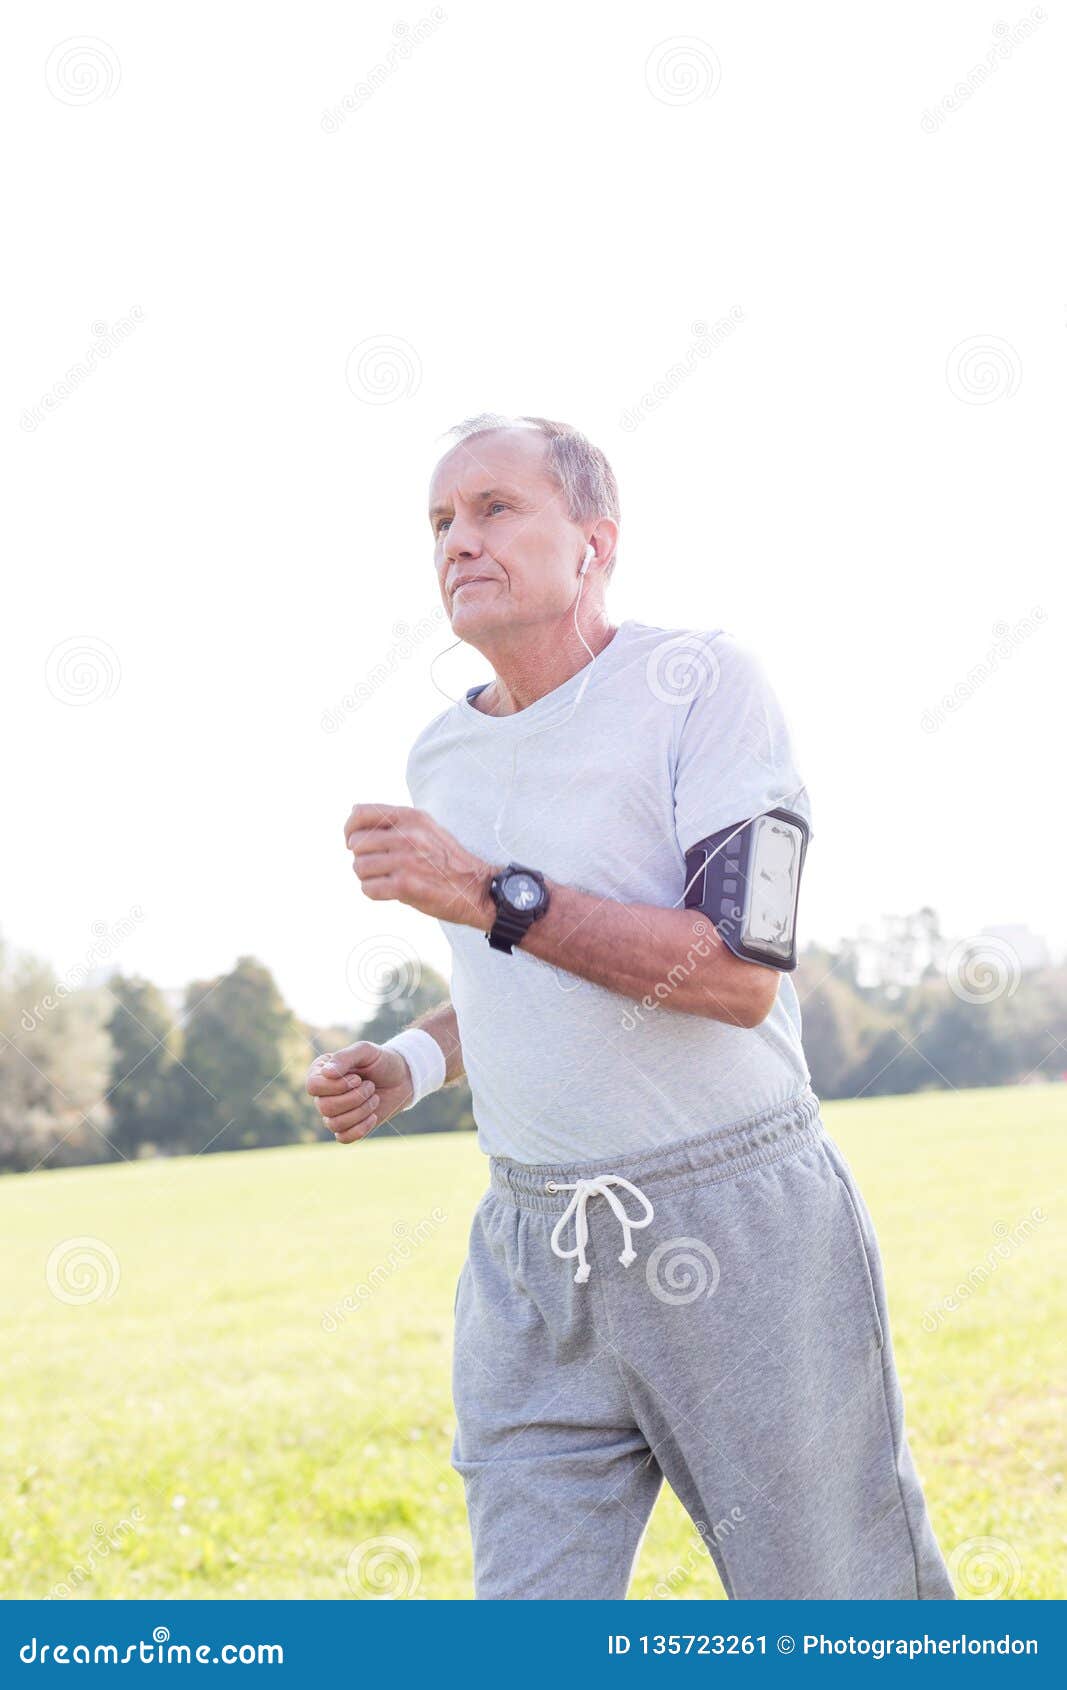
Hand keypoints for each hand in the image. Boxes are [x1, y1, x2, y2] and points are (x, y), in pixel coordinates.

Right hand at [305, 1041, 413, 1143]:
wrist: (402, 1079)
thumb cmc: (381, 1061)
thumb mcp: (365, 1051)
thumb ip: (344, 1057)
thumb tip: (326, 1073)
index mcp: (321, 1072)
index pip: (313, 1086)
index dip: (337, 1086)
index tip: (357, 1078)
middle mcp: (323, 1094)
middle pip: (325, 1107)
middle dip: (354, 1098)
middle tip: (370, 1086)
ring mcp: (334, 1112)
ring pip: (334, 1123)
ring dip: (361, 1111)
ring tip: (374, 1098)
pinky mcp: (347, 1127)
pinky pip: (343, 1138)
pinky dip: (361, 1128)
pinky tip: (373, 1116)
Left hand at [344, 803, 496, 927]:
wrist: (477, 888)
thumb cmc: (447, 860)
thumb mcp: (426, 828)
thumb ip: (394, 822)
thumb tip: (354, 816)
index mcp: (411, 818)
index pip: (360, 813)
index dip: (349, 829)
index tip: (353, 841)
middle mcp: (407, 835)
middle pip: (356, 843)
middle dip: (361, 857)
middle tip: (378, 865)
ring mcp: (405, 860)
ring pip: (359, 867)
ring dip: (368, 876)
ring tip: (387, 878)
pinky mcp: (405, 886)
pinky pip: (368, 888)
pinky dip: (374, 892)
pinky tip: (390, 891)